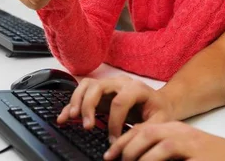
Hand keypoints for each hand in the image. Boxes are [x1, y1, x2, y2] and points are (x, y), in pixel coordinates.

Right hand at [57, 76, 174, 140]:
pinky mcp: (101, 92)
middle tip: (87, 126)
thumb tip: (126, 142)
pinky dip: (71, 103)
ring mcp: (109, 85)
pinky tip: (64, 117)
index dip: (114, 122)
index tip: (114, 139)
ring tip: (73, 118)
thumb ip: (144, 129)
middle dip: (89, 106)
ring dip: (77, 101)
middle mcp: (120, 83)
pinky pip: (82, 92)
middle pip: (98, 87)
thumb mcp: (159, 121)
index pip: (120, 101)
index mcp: (136, 88)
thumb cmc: (159, 111)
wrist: (160, 102)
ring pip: (87, 85)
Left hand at [106, 121, 224, 160]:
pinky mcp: (201, 156)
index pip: (143, 129)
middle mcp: (182, 133)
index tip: (110, 154)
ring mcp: (192, 144)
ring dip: (141, 158)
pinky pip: (174, 159)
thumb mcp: (185, 148)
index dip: (123, 140)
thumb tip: (136, 156)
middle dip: (127, 148)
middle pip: (147, 133)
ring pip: (160, 145)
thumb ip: (163, 150)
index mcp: (175, 129)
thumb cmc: (212, 156)